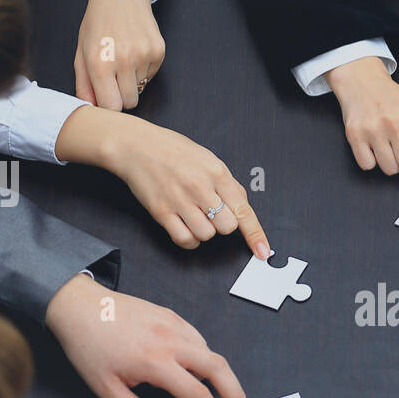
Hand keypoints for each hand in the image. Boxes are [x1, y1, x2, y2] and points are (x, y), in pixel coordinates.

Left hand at [44, 275, 248, 397]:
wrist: (78, 307)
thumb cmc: (88, 347)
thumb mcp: (106, 389)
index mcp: (155, 363)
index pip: (198, 396)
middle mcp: (170, 342)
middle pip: (220, 370)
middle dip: (238, 396)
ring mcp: (173, 325)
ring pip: (212, 352)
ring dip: (222, 377)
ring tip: (220, 397)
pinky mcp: (171, 315)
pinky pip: (199, 339)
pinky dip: (205, 357)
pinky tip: (197, 369)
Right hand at [58, 108, 269, 255]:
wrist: (135, 146)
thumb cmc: (172, 151)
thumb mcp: (208, 158)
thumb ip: (227, 183)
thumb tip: (242, 205)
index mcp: (216, 172)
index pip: (243, 210)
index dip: (255, 234)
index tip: (263, 251)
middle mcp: (200, 187)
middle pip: (226, 227)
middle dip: (222, 225)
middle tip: (210, 211)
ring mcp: (180, 200)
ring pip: (206, 236)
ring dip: (204, 231)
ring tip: (193, 214)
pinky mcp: (162, 212)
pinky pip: (184, 240)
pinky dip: (189, 240)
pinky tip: (185, 227)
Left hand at [73, 0, 164, 110]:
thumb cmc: (97, 23)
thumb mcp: (82, 52)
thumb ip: (84, 84)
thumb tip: (89, 108)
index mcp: (99, 64)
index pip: (112, 107)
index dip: (109, 105)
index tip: (106, 96)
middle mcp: (123, 61)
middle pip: (130, 102)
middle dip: (122, 95)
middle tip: (115, 77)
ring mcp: (143, 56)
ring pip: (141, 88)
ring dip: (132, 79)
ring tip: (124, 57)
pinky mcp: (158, 51)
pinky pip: (152, 75)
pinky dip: (144, 68)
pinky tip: (135, 50)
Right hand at [327, 56, 398, 205]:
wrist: (363, 82)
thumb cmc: (394, 101)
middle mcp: (395, 122)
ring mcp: (374, 128)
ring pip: (389, 170)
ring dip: (390, 162)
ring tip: (386, 142)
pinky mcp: (355, 135)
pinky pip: (368, 165)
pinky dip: (371, 160)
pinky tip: (373, 143)